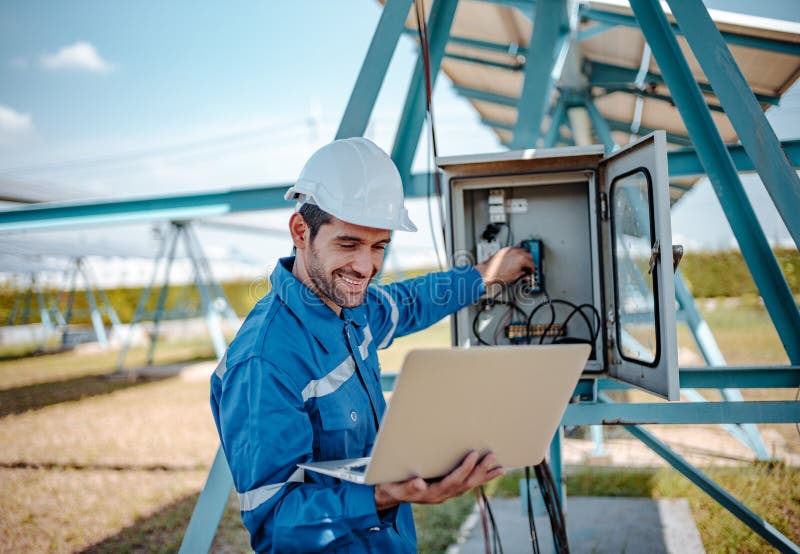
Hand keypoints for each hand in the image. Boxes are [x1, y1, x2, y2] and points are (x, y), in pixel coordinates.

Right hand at [374, 451, 504, 509]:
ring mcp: (446, 493)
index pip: (452, 481)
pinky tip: (489, 472)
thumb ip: (408, 486)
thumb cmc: (393, 486)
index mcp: (432, 493)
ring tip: (500, 468)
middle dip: (480, 471)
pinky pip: (466, 484)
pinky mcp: (447, 489)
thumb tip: (420, 483)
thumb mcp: (396, 486)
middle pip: (465, 484)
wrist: (390, 494)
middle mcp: (442, 495)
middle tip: (492, 456)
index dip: (464, 469)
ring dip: (484, 476)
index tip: (473, 455)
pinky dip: (479, 478)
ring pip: (469, 486)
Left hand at [475, 246, 534, 286]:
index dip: (532, 269)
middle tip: (528, 267)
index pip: (531, 264)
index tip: (531, 271)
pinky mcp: (504, 250)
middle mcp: (516, 252)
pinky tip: (515, 259)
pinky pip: (513, 249)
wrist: (487, 273)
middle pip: (528, 255)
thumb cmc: (498, 275)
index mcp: (521, 258)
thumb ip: (523, 275)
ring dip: (524, 256)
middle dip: (529, 261)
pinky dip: (516, 253)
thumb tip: (526, 275)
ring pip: (521, 250)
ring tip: (522, 262)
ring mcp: (509, 250)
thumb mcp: (515, 277)